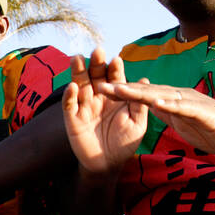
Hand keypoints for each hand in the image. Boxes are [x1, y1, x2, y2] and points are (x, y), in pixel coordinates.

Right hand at [63, 49, 149, 178]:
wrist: (108, 164)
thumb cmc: (124, 143)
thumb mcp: (137, 124)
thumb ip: (139, 104)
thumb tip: (145, 79)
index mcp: (115, 96)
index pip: (114, 78)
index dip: (114, 69)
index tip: (117, 60)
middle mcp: (98, 97)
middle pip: (95, 76)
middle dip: (96, 63)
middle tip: (97, 50)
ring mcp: (84, 106)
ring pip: (79, 85)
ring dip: (78, 72)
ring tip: (77, 58)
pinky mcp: (72, 119)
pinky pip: (69, 105)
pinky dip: (69, 96)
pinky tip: (72, 87)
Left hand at [97, 79, 214, 159]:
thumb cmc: (214, 130)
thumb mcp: (183, 123)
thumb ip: (167, 112)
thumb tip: (150, 105)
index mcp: (173, 101)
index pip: (142, 95)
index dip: (120, 92)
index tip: (98, 90)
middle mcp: (180, 97)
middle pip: (146, 91)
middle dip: (122, 88)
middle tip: (97, 83)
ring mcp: (193, 102)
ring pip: (161, 95)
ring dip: (139, 92)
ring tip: (117, 89)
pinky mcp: (205, 112)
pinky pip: (184, 107)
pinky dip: (169, 104)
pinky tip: (154, 101)